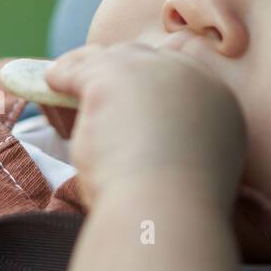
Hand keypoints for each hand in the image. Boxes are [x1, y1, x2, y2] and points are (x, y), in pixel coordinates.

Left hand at [43, 40, 245, 213]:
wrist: (166, 211)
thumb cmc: (173, 208)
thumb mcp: (189, 168)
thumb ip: (176, 144)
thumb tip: (138, 139)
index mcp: (219, 102)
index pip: (179, 74)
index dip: (151, 83)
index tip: (130, 94)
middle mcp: (193, 76)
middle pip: (146, 59)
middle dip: (119, 70)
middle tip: (93, 86)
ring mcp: (154, 71)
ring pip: (112, 59)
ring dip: (87, 69)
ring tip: (65, 79)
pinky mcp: (115, 76)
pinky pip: (82, 70)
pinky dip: (64, 76)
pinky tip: (51, 83)